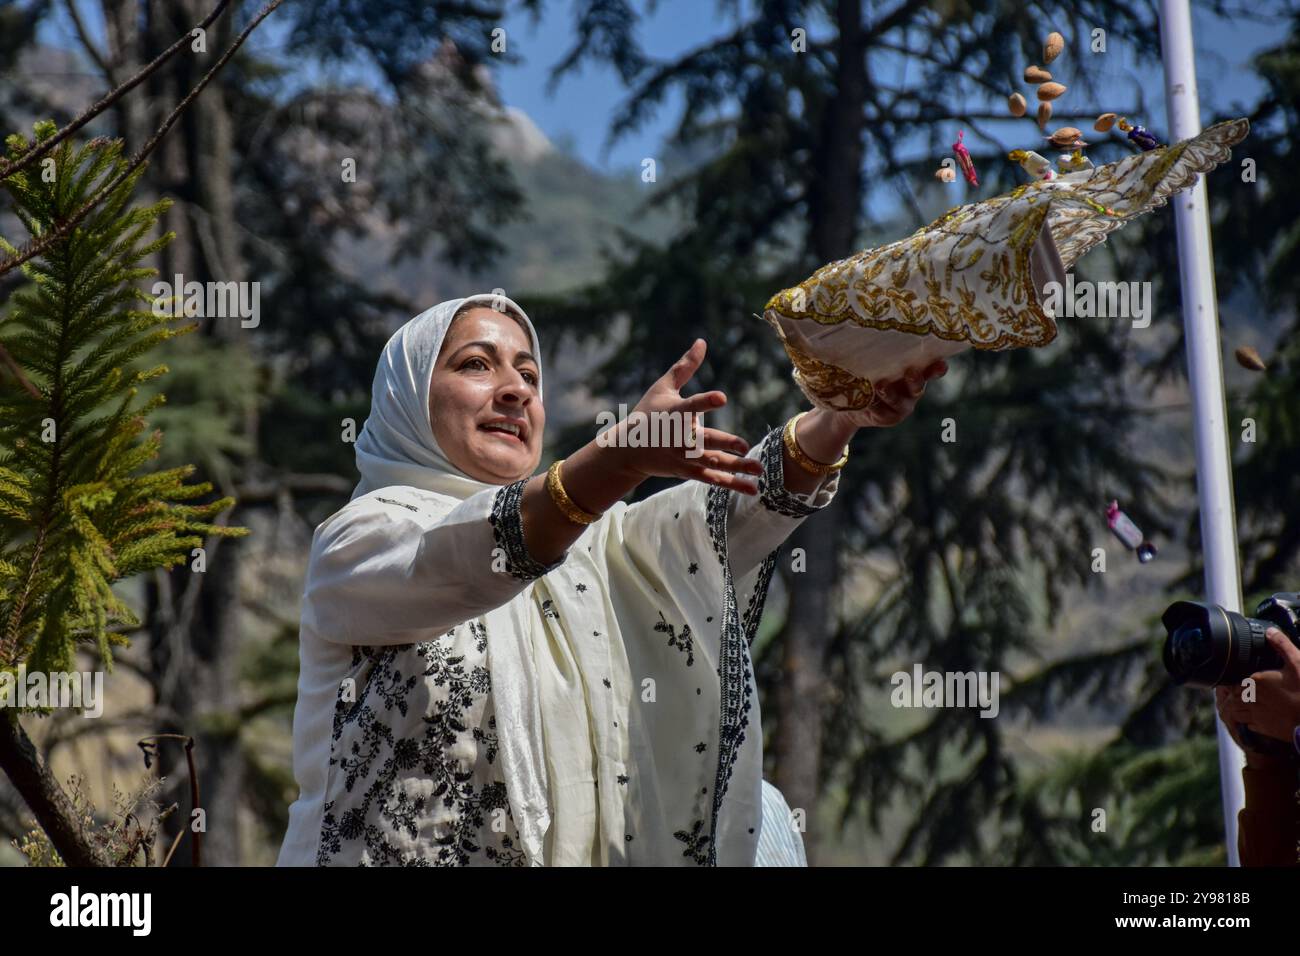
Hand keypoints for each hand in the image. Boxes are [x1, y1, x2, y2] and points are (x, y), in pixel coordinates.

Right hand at [601, 339, 763, 494]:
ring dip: (736, 468)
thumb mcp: (662, 388)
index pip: (692, 406)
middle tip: (743, 445)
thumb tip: (702, 341)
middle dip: (724, 443)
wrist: (626, 450)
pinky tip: (751, 488)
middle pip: (705, 441)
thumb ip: (684, 367)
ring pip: (713, 462)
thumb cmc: (647, 413)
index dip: (706, 402)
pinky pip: (711, 478)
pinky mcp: (686, 471)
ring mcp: (683, 457)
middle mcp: (680, 437)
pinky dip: (730, 484)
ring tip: (759, 469)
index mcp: (675, 413)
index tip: (721, 398)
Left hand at [840, 359, 947, 428]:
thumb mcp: (877, 359)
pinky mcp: (890, 418)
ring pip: (898, 401)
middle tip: (910, 371)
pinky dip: (873, 405)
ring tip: (880, 386)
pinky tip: (866, 400)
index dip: (938, 368)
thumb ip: (883, 352)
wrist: (854, 398)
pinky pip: (882, 412)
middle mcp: (913, 389)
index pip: (932, 369)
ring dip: (890, 393)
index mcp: (916, 371)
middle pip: (918, 385)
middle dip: (915, 379)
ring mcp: (902, 405)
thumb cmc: (870, 371)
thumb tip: (875, 329)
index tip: (941, 364)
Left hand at [1216, 628, 1299, 751]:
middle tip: (1234, 692)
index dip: (1232, 681)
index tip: (1235, 680)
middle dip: (1231, 694)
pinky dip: (1246, 720)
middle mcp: (1251, 698)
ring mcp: (1256, 715)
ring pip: (1236, 712)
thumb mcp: (1297, 662)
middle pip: (1232, 697)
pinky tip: (1252, 717)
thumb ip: (1282, 645)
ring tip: (1239, 704)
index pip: (1233, 680)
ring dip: (1235, 708)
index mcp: (1256, 681)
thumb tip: (1270, 631)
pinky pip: (1248, 724)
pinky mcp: (1265, 728)